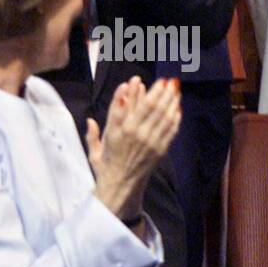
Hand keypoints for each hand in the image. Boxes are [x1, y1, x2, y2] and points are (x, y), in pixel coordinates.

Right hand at [87, 76, 181, 219]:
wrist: (120, 187)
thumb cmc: (106, 168)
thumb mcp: (95, 150)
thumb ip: (93, 134)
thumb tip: (90, 119)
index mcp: (117, 131)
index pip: (125, 105)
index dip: (133, 91)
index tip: (137, 79)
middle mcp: (134, 134)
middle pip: (150, 106)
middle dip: (160, 90)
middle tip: (167, 79)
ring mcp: (149, 142)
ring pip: (163, 115)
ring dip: (170, 100)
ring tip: (175, 87)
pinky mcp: (159, 149)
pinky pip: (170, 129)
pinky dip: (175, 117)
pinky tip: (177, 107)